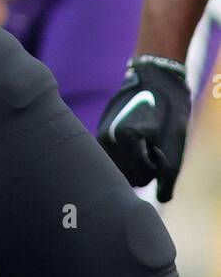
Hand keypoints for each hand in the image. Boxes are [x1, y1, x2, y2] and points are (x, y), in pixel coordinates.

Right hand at [97, 56, 191, 203]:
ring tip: (142, 141)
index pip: (144, 177)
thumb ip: (169, 173)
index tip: (160, 144)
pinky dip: (126, 159)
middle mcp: (105, 138)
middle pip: (130, 179)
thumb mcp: (177, 141)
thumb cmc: (169, 108)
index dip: (158, 164)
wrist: (154, 79)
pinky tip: (133, 142)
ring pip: (121, 173)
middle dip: (145, 167)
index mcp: (123, 137)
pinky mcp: (99, 136)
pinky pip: (114, 163)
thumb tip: (161, 197)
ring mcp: (99, 137)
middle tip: (152, 142)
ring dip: (135, 164)